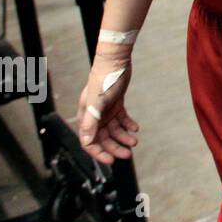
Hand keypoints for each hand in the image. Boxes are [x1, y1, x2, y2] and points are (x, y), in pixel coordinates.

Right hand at [76, 45, 138, 165]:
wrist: (116, 61)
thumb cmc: (104, 79)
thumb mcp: (97, 103)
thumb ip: (90, 122)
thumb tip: (86, 140)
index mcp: (87, 116)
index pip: (89, 141)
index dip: (99, 153)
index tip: (111, 160)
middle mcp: (94, 115)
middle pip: (103, 138)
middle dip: (115, 147)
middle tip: (128, 154)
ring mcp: (105, 109)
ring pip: (114, 129)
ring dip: (123, 137)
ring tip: (134, 141)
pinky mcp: (116, 103)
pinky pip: (121, 119)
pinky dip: (128, 124)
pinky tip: (135, 127)